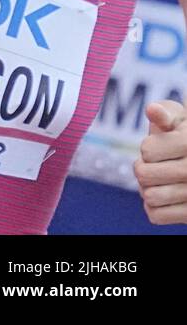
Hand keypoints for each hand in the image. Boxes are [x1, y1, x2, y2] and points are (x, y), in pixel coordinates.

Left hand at [134, 100, 186, 224]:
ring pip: (149, 196)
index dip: (148, 148)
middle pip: (143, 174)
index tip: (161, 147)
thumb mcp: (179, 119)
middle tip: (155, 166)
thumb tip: (153, 110)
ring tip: (159, 181)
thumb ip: (164, 113)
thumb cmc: (184, 135)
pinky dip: (153, 207)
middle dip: (143, 168)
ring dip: (146, 188)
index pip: (147, 151)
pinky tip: (164, 197)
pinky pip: (155, 215)